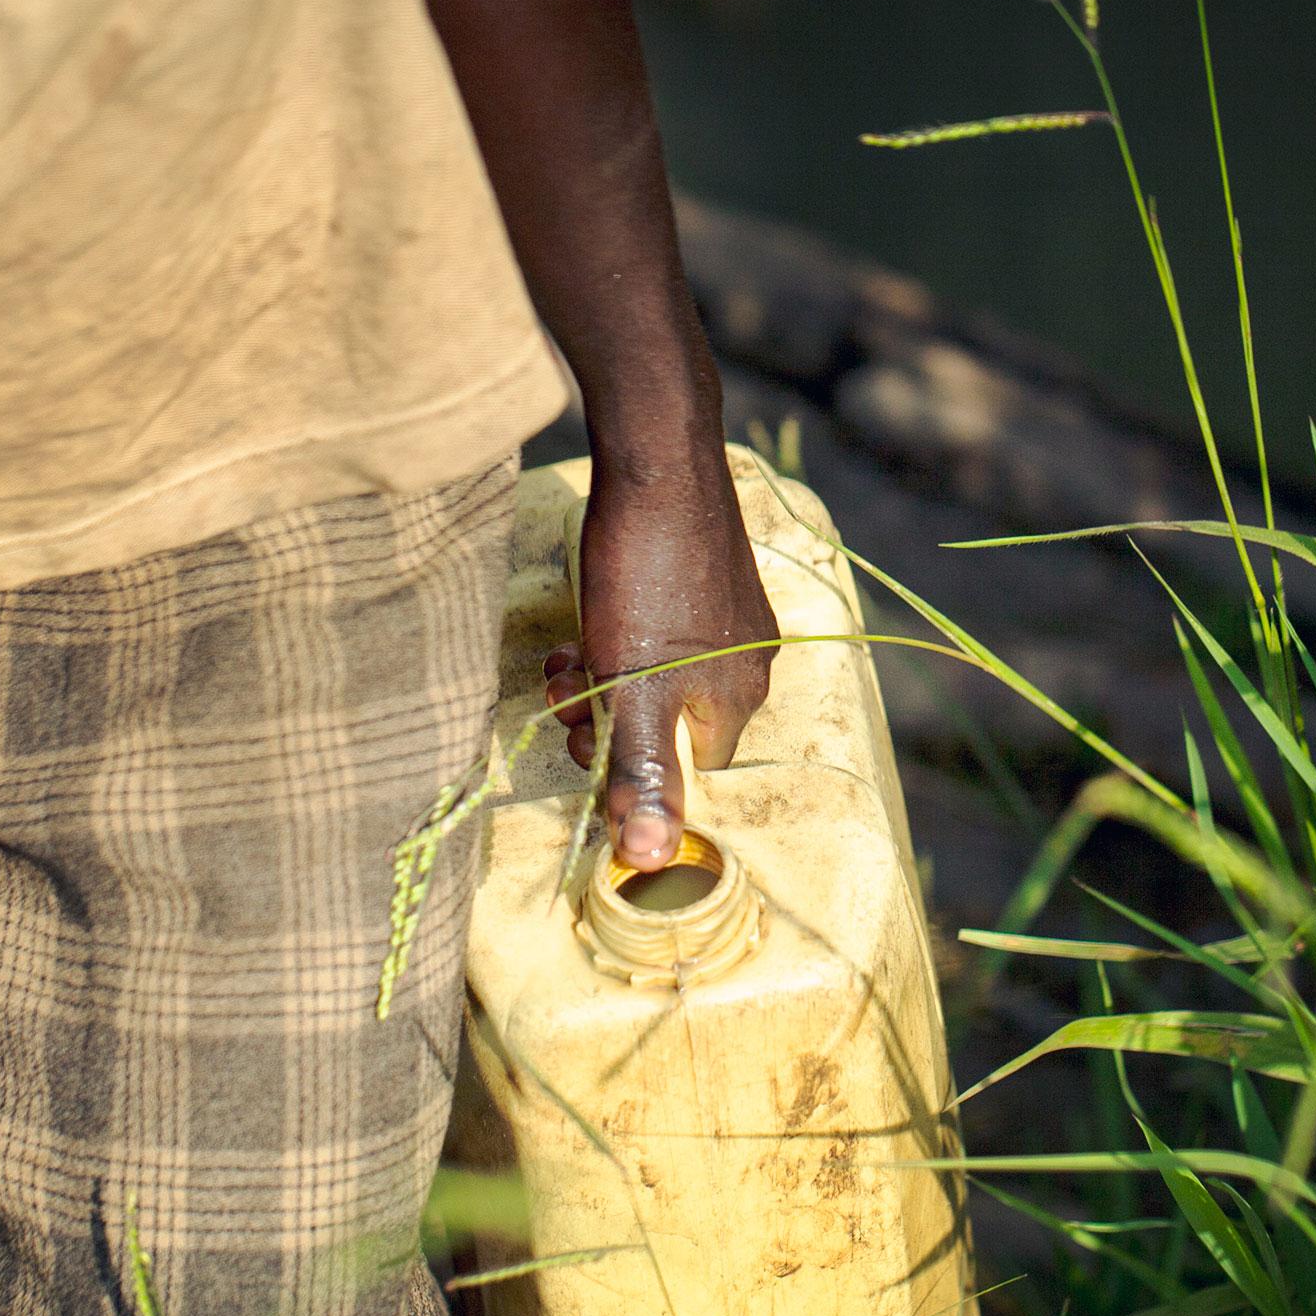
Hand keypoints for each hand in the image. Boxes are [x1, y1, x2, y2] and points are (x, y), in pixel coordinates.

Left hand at [545, 451, 776, 867]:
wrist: (658, 455)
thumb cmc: (647, 574)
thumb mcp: (632, 687)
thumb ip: (641, 773)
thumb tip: (650, 860)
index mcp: (740, 695)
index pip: (689, 768)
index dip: (630, 765)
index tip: (582, 736)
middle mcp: (749, 658)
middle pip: (668, 721)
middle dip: (607, 715)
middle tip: (566, 690)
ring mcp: (730, 614)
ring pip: (655, 674)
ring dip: (603, 676)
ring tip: (566, 653)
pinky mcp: (706, 575)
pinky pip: (660, 633)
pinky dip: (618, 636)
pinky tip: (586, 617)